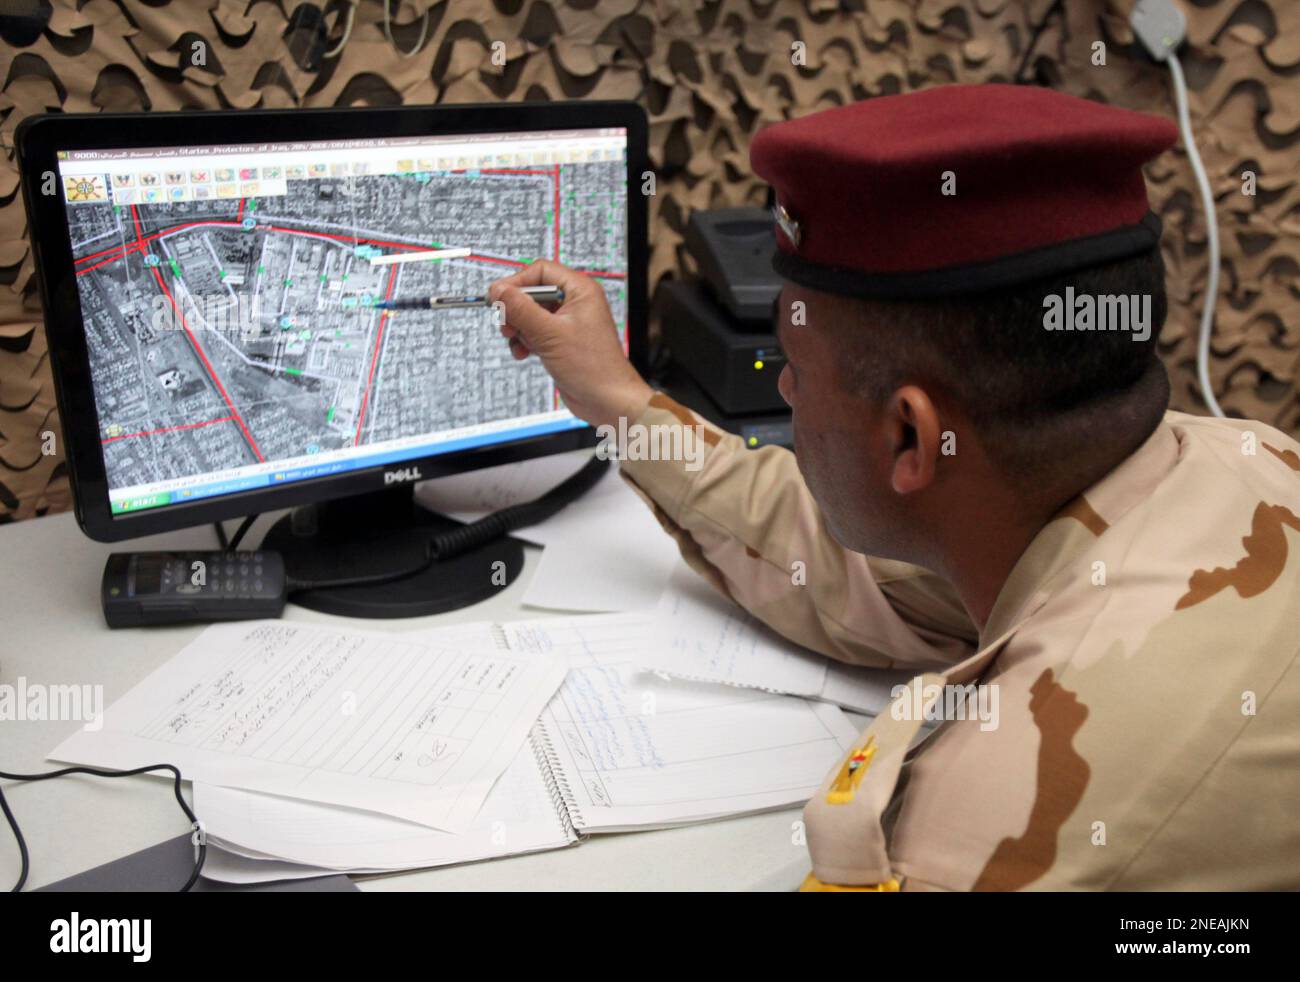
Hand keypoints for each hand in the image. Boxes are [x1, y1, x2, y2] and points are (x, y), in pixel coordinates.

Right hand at [486, 260, 651, 429]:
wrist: (606, 400)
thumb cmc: (593, 368)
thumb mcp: (550, 334)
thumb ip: (521, 310)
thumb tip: (499, 291)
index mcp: (580, 290)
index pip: (540, 271)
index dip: (517, 283)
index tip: (498, 298)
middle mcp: (575, 303)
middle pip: (532, 293)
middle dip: (515, 310)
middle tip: (506, 324)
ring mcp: (567, 323)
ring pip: (530, 314)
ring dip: (518, 328)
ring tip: (517, 342)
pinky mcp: (560, 341)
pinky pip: (534, 332)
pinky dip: (525, 341)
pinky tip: (523, 353)